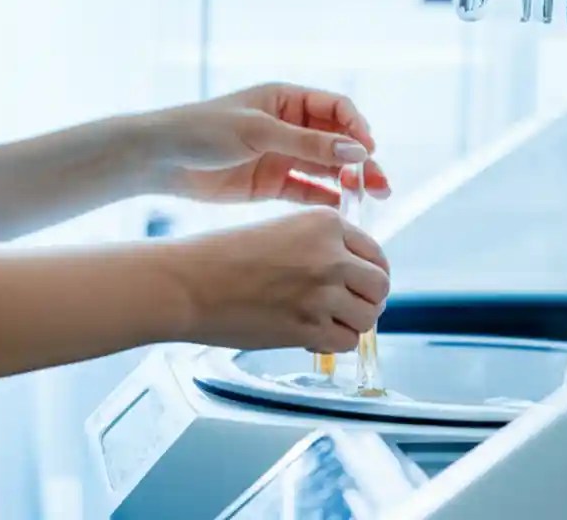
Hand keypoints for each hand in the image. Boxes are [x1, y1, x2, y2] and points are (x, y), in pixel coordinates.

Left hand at [139, 83, 390, 205]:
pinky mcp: (272, 184)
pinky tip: (343, 210)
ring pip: (328, 168)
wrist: (160, 160)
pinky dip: (327, 199)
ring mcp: (282, 156)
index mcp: (286, 99)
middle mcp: (289, 126)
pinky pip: (309, 191)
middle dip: (362, 160)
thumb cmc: (203, 131)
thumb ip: (307, 143)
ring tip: (371, 197)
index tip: (367, 151)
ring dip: (350, 181)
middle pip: (338, 140)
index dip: (357, 128)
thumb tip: (356, 150)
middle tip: (380, 184)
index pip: (337, 108)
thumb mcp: (258, 132)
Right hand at [176, 208, 389, 351]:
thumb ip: (320, 247)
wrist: (186, 283)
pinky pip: (344, 342)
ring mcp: (322, 293)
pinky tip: (309, 337)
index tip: (360, 283)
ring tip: (324, 323)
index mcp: (325, 223)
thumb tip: (351, 274)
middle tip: (348, 307)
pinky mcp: (308, 327)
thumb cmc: (220, 257)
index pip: (375, 253)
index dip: (369, 272)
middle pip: (380, 286)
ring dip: (351, 324)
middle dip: (367, 300)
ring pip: (367, 318)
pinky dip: (332, 344)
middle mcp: (331, 255)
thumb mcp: (280, 231)